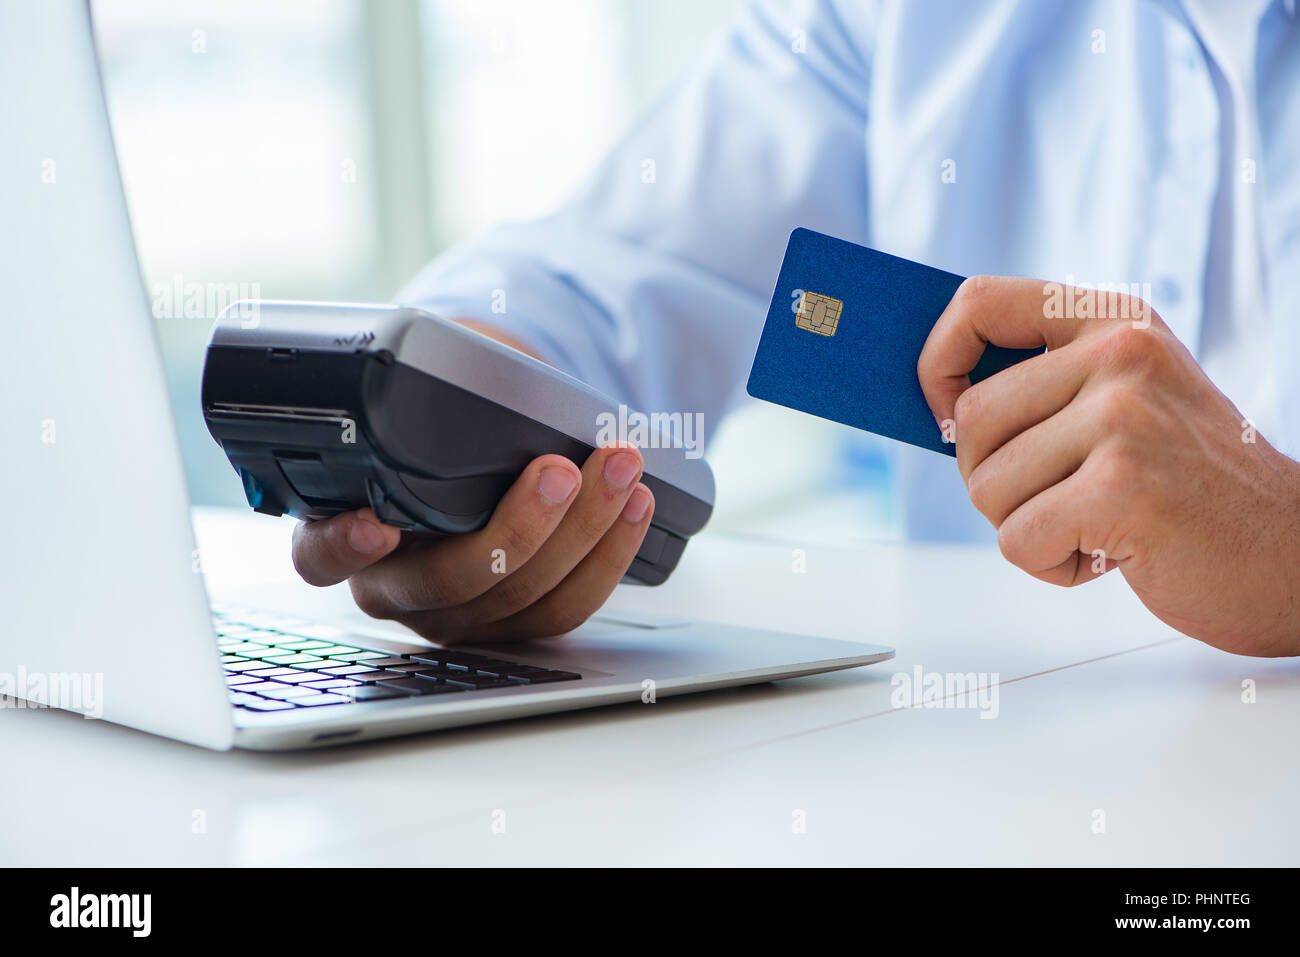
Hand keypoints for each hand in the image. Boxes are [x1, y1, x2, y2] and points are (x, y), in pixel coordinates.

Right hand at [290, 319, 653, 642]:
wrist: (473, 452)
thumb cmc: (436, 429)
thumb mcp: (412, 411)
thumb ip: (414, 406)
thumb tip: (468, 369)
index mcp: (344, 536)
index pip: (321, 556)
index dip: (344, 547)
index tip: (376, 523)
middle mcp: (396, 589)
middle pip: (454, 580)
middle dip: (519, 526)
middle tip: (558, 470)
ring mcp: (457, 615)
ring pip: (523, 598)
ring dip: (584, 533)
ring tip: (620, 470)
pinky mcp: (512, 622)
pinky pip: (565, 607)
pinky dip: (609, 555)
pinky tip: (635, 507)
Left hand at [918, 276, 1299, 656]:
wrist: (1288, 554)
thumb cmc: (1189, 485)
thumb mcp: (1129, 398)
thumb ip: (1047, 381)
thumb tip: (937, 396)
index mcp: (1116, 321)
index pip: (981, 301)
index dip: (938, 360)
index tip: (945, 412)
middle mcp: (1122, 354)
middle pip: (972, 418)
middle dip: (992, 479)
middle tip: (1057, 497)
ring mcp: (1124, 417)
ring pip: (986, 487)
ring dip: (1026, 527)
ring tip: (1095, 523)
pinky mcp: (1121, 487)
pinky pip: (1016, 538)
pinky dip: (1049, 564)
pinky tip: (1108, 553)